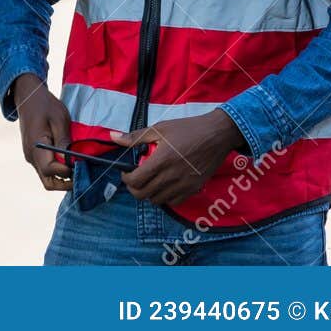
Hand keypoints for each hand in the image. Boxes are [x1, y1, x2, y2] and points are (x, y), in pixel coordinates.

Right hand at [13, 74, 72, 191]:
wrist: (28, 96)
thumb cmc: (45, 105)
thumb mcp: (59, 119)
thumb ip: (64, 142)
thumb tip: (71, 162)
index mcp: (36, 147)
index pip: (51, 171)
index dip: (67, 172)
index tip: (81, 165)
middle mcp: (31, 156)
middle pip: (48, 182)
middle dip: (65, 184)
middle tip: (82, 174)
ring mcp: (31, 156)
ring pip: (47, 177)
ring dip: (62, 177)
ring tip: (77, 166)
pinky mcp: (33, 154)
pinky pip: (45, 169)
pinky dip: (58, 170)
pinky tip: (69, 160)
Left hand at [113, 110, 246, 205]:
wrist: (217, 134)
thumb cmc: (187, 129)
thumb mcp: (159, 128)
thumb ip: (135, 137)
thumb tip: (113, 137)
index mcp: (161, 160)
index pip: (136, 180)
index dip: (126, 179)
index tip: (126, 172)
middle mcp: (172, 176)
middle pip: (144, 195)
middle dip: (134, 188)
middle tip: (135, 178)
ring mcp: (184, 185)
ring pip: (157, 200)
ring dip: (149, 193)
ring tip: (150, 181)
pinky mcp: (194, 189)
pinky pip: (173, 202)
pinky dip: (165, 197)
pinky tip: (164, 185)